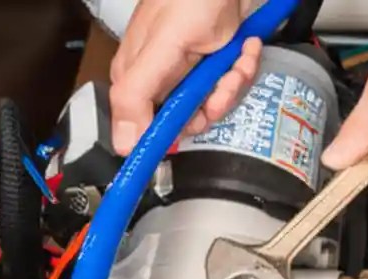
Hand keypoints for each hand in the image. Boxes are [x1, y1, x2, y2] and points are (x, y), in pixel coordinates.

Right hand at [109, 0, 261, 154]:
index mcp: (137, 77)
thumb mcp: (162, 48)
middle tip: (222, 80)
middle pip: (189, 117)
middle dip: (213, 100)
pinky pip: (231, 80)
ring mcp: (189, 70)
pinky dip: (243, 65)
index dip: (175, 129)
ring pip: (215, 100)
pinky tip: (244, 47)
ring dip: (232, 81)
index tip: (196, 120)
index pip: (148, 127)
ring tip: (236, 57)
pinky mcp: (212, 62)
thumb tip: (123, 143)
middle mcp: (162, 77)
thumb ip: (137, 95)